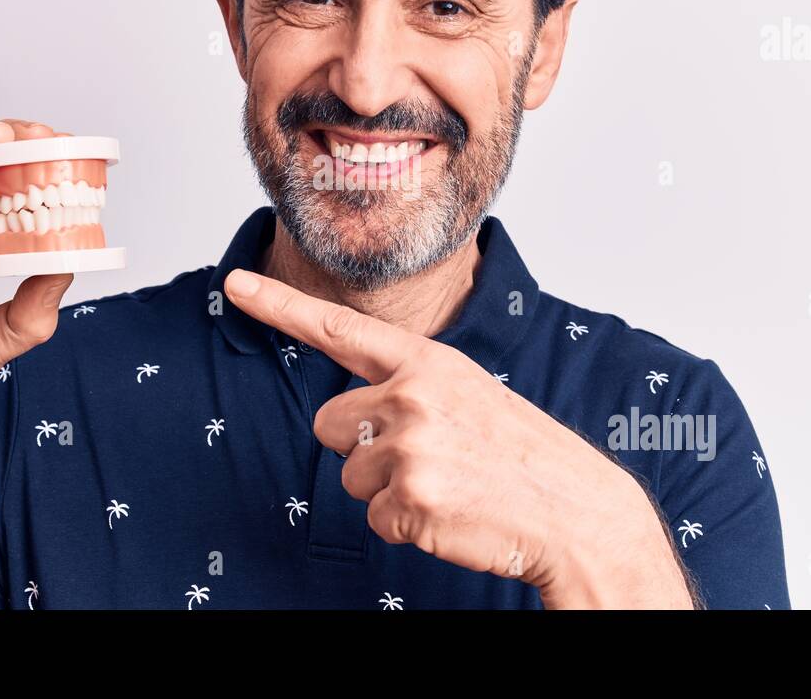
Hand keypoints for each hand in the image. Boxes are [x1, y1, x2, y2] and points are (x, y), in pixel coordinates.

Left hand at [223, 268, 693, 607]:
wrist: (575, 510)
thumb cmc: (520, 454)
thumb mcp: (467, 394)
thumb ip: (408, 388)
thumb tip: (349, 416)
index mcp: (428, 361)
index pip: (339, 328)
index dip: (280, 305)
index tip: (235, 285)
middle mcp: (412, 394)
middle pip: (328, 424)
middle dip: (360, 447)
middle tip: (425, 459)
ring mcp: (409, 445)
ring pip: (349, 476)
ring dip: (388, 490)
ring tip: (447, 485)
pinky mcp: (410, 497)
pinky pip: (375, 517)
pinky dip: (406, 524)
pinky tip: (451, 512)